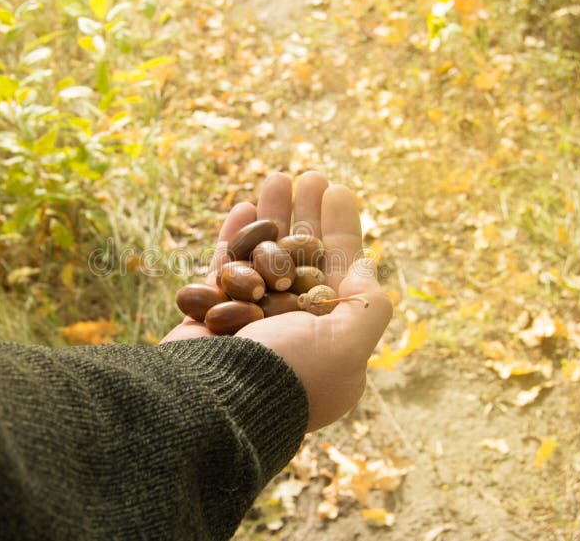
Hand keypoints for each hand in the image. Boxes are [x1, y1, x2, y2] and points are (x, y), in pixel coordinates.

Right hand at [161, 171, 392, 431]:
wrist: (213, 402)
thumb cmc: (286, 374)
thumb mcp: (346, 347)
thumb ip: (367, 307)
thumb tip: (369, 268)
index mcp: (326, 339)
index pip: (340, 272)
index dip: (342, 229)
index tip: (339, 190)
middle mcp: (288, 328)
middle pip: (301, 258)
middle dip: (307, 215)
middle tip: (309, 176)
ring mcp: (248, 320)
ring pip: (263, 257)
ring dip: (271, 216)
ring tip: (276, 176)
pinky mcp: (210, 315)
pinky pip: (224, 268)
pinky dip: (234, 238)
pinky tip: (243, 207)